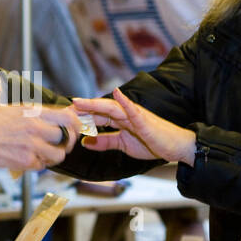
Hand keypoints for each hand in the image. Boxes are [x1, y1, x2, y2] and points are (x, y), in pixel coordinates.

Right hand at [0, 104, 80, 170]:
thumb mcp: (12, 108)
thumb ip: (34, 112)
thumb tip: (52, 115)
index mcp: (33, 112)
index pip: (68, 117)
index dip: (77, 125)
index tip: (76, 130)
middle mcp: (36, 127)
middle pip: (66, 138)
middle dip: (65, 144)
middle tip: (60, 146)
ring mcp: (31, 145)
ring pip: (58, 155)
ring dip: (53, 156)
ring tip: (43, 154)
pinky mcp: (25, 161)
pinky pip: (41, 166)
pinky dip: (37, 164)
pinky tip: (27, 159)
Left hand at [70, 89, 196, 163]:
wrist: (175, 147)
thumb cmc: (153, 143)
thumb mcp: (124, 145)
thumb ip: (106, 142)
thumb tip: (86, 141)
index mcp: (120, 120)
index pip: (97, 115)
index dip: (82, 115)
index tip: (65, 115)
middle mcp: (125, 114)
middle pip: (101, 109)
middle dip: (83, 108)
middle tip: (66, 108)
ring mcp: (135, 115)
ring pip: (112, 107)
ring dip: (95, 104)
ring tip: (80, 102)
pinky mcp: (145, 120)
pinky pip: (133, 109)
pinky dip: (124, 100)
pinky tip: (116, 93)